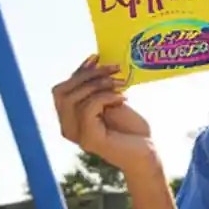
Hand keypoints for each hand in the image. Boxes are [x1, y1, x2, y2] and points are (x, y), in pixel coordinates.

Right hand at [53, 56, 154, 172]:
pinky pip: (88, 109)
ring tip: (122, 83)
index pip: (61, 90)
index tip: (97, 57)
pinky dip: (106, 97)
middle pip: (61, 92)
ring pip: (74, 99)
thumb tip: (94, 60)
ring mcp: (76, 135)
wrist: (147, 152)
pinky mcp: (89, 139)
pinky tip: (124, 98)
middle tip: (114, 68)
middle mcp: (67, 128)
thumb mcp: (111, 101)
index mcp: (69, 118)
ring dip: (99, 84)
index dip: (77, 72)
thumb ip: (97, 88)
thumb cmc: (131, 128)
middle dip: (87, 75)